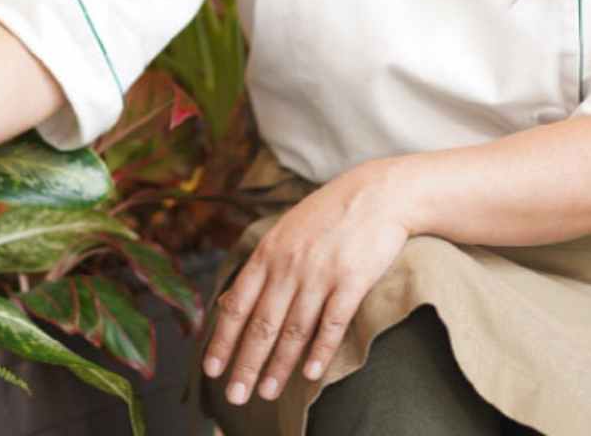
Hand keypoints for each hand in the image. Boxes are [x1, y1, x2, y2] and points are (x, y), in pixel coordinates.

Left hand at [201, 160, 411, 405]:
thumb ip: (262, 265)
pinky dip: (320, 351)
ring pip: (293, 330)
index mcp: (268, 253)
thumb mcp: (285, 230)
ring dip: (278, 366)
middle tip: (235, 396)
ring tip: (267, 393)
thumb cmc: (330, 214)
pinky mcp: (351, 280)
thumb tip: (233, 300)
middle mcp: (289, 265)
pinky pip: (332, 323)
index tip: (212, 369)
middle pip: (262, 325)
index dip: (223, 340)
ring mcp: (320, 273)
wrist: (378, 194)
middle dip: (245, 364)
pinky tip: (310, 374)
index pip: (237, 305)